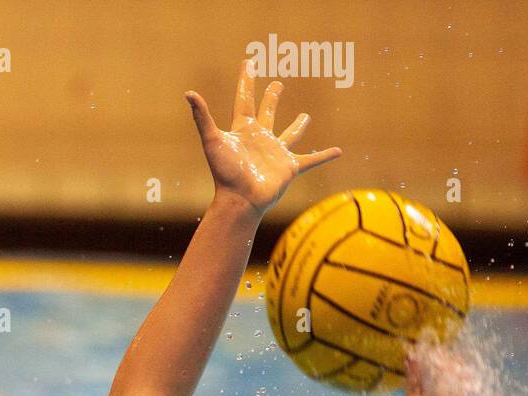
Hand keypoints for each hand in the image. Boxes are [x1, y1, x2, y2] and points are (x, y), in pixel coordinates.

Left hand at [186, 59, 340, 213]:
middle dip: (271, 98)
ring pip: (289, 135)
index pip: (245, 99)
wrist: (239, 200)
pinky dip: (324, 157)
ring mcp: (276, 153)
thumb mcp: (213, 141)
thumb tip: (189, 94)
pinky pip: (311, 160)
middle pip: (267, 112)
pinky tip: (338, 151)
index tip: (249, 63)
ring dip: (298, 126)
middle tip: (277, 84)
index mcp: (244, 130)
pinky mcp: (289, 167)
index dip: (247, 80)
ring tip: (305, 116)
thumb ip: (202, 118)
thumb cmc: (225, 173)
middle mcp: (260, 139)